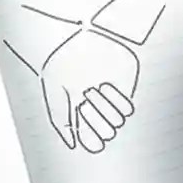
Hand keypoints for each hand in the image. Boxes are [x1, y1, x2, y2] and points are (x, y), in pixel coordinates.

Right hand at [39, 29, 137, 152]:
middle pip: (106, 133)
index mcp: (80, 116)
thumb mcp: (54, 94)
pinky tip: (108, 86)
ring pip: (118, 123)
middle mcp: (98, 111)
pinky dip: (118, 100)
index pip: (92, 142)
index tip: (88, 132)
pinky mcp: (125, 89)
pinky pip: (128, 110)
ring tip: (95, 88)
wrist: (79, 38)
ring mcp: (113, 100)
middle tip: (85, 100)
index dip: (91, 139)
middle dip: (96, 119)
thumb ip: (61, 121)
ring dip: (106, 107)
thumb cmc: (61, 64)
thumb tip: (73, 144)